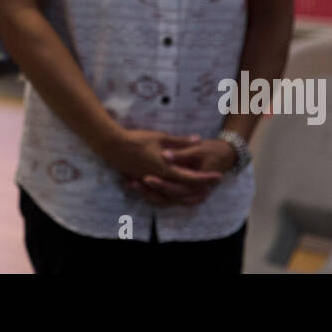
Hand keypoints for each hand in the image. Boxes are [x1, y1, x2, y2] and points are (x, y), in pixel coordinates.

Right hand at [104, 129, 222, 207]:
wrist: (112, 145)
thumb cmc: (137, 139)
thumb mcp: (161, 137)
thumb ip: (180, 142)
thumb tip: (198, 139)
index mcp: (165, 169)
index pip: (191, 178)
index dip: (205, 178)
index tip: (218, 177)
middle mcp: (159, 180)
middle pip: (183, 190)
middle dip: (199, 188)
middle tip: (212, 185)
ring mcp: (150, 183)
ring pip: (171, 194)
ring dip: (185, 192)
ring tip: (197, 189)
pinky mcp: (142, 182)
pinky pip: (159, 192)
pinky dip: (170, 191)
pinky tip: (175, 188)